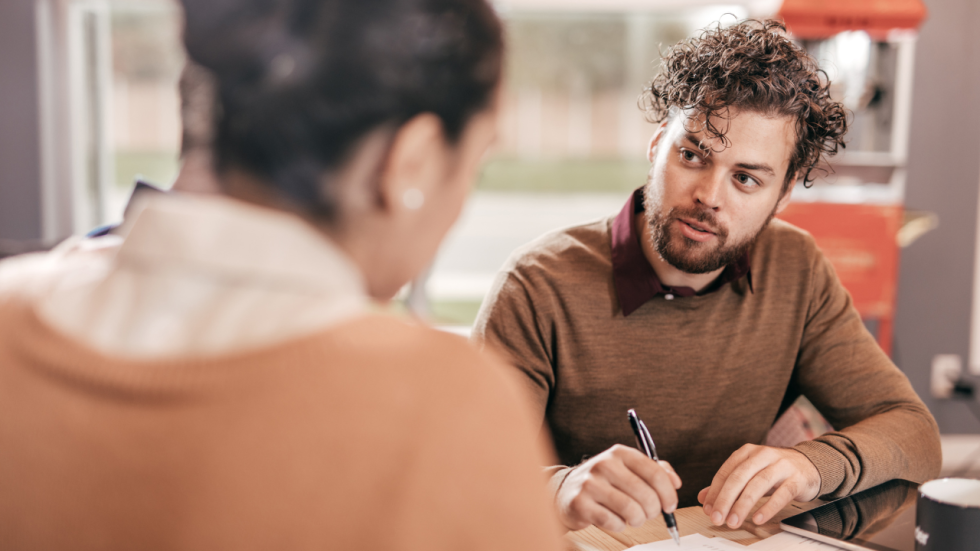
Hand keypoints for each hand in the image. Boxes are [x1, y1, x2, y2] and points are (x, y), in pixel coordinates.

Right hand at [556, 444, 681, 531]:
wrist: (566, 491)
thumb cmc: (604, 482)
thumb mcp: (628, 469)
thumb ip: (655, 471)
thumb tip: (675, 482)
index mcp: (620, 453)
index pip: (654, 472)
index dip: (668, 493)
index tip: (670, 505)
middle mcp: (604, 464)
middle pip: (645, 494)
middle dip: (653, 510)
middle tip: (649, 514)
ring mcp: (590, 483)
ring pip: (631, 510)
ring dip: (637, 520)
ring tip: (633, 518)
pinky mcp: (580, 503)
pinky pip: (613, 522)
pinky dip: (619, 525)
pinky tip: (615, 519)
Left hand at [698, 444, 819, 528]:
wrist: (809, 465)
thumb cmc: (774, 471)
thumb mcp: (749, 474)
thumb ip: (727, 485)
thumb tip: (703, 498)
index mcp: (747, 452)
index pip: (726, 472)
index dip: (715, 491)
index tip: (708, 509)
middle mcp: (763, 455)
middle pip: (739, 477)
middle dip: (726, 499)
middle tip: (717, 518)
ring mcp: (781, 466)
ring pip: (758, 485)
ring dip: (743, 505)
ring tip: (733, 521)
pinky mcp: (796, 479)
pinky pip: (781, 494)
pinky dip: (768, 507)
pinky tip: (758, 518)